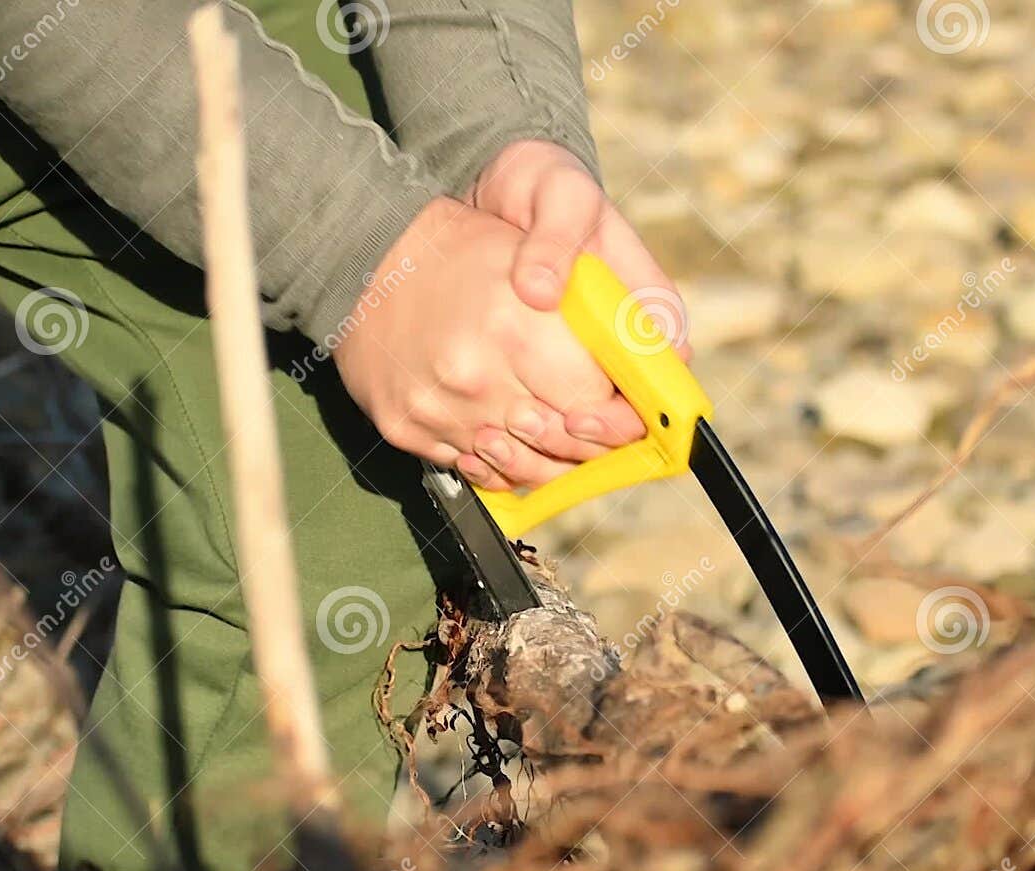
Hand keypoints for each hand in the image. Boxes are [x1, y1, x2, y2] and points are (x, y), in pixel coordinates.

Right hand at [332, 197, 645, 489]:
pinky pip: (472, 468)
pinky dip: (498, 461)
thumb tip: (671, 353)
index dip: (622, 418)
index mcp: (517, 326)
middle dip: (589, 441)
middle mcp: (475, 375)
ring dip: (548, 458)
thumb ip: (610, 293)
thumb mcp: (546, 239)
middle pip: (561, 444)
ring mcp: (436, 407)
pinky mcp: (405, 426)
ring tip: (557, 434)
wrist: (363, 253)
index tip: (631, 414)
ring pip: (518, 466)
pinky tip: (509, 436)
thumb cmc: (466, 244)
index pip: (595, 406)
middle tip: (597, 427)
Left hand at [468, 139, 687, 457]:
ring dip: (541, 452)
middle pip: (621, 425)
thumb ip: (556, 237)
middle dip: (577, 442)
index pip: (663, 382)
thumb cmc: (544, 185)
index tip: (583, 415)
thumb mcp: (558, 193)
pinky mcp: (542, 375)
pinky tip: (473, 446)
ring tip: (492, 439)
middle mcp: (619, 347)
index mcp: (645, 309)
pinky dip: (512, 447)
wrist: (499, 184)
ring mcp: (581, 366)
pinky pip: (540, 427)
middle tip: (525, 425)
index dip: (629, 414)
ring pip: (580, 438)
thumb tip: (542, 291)